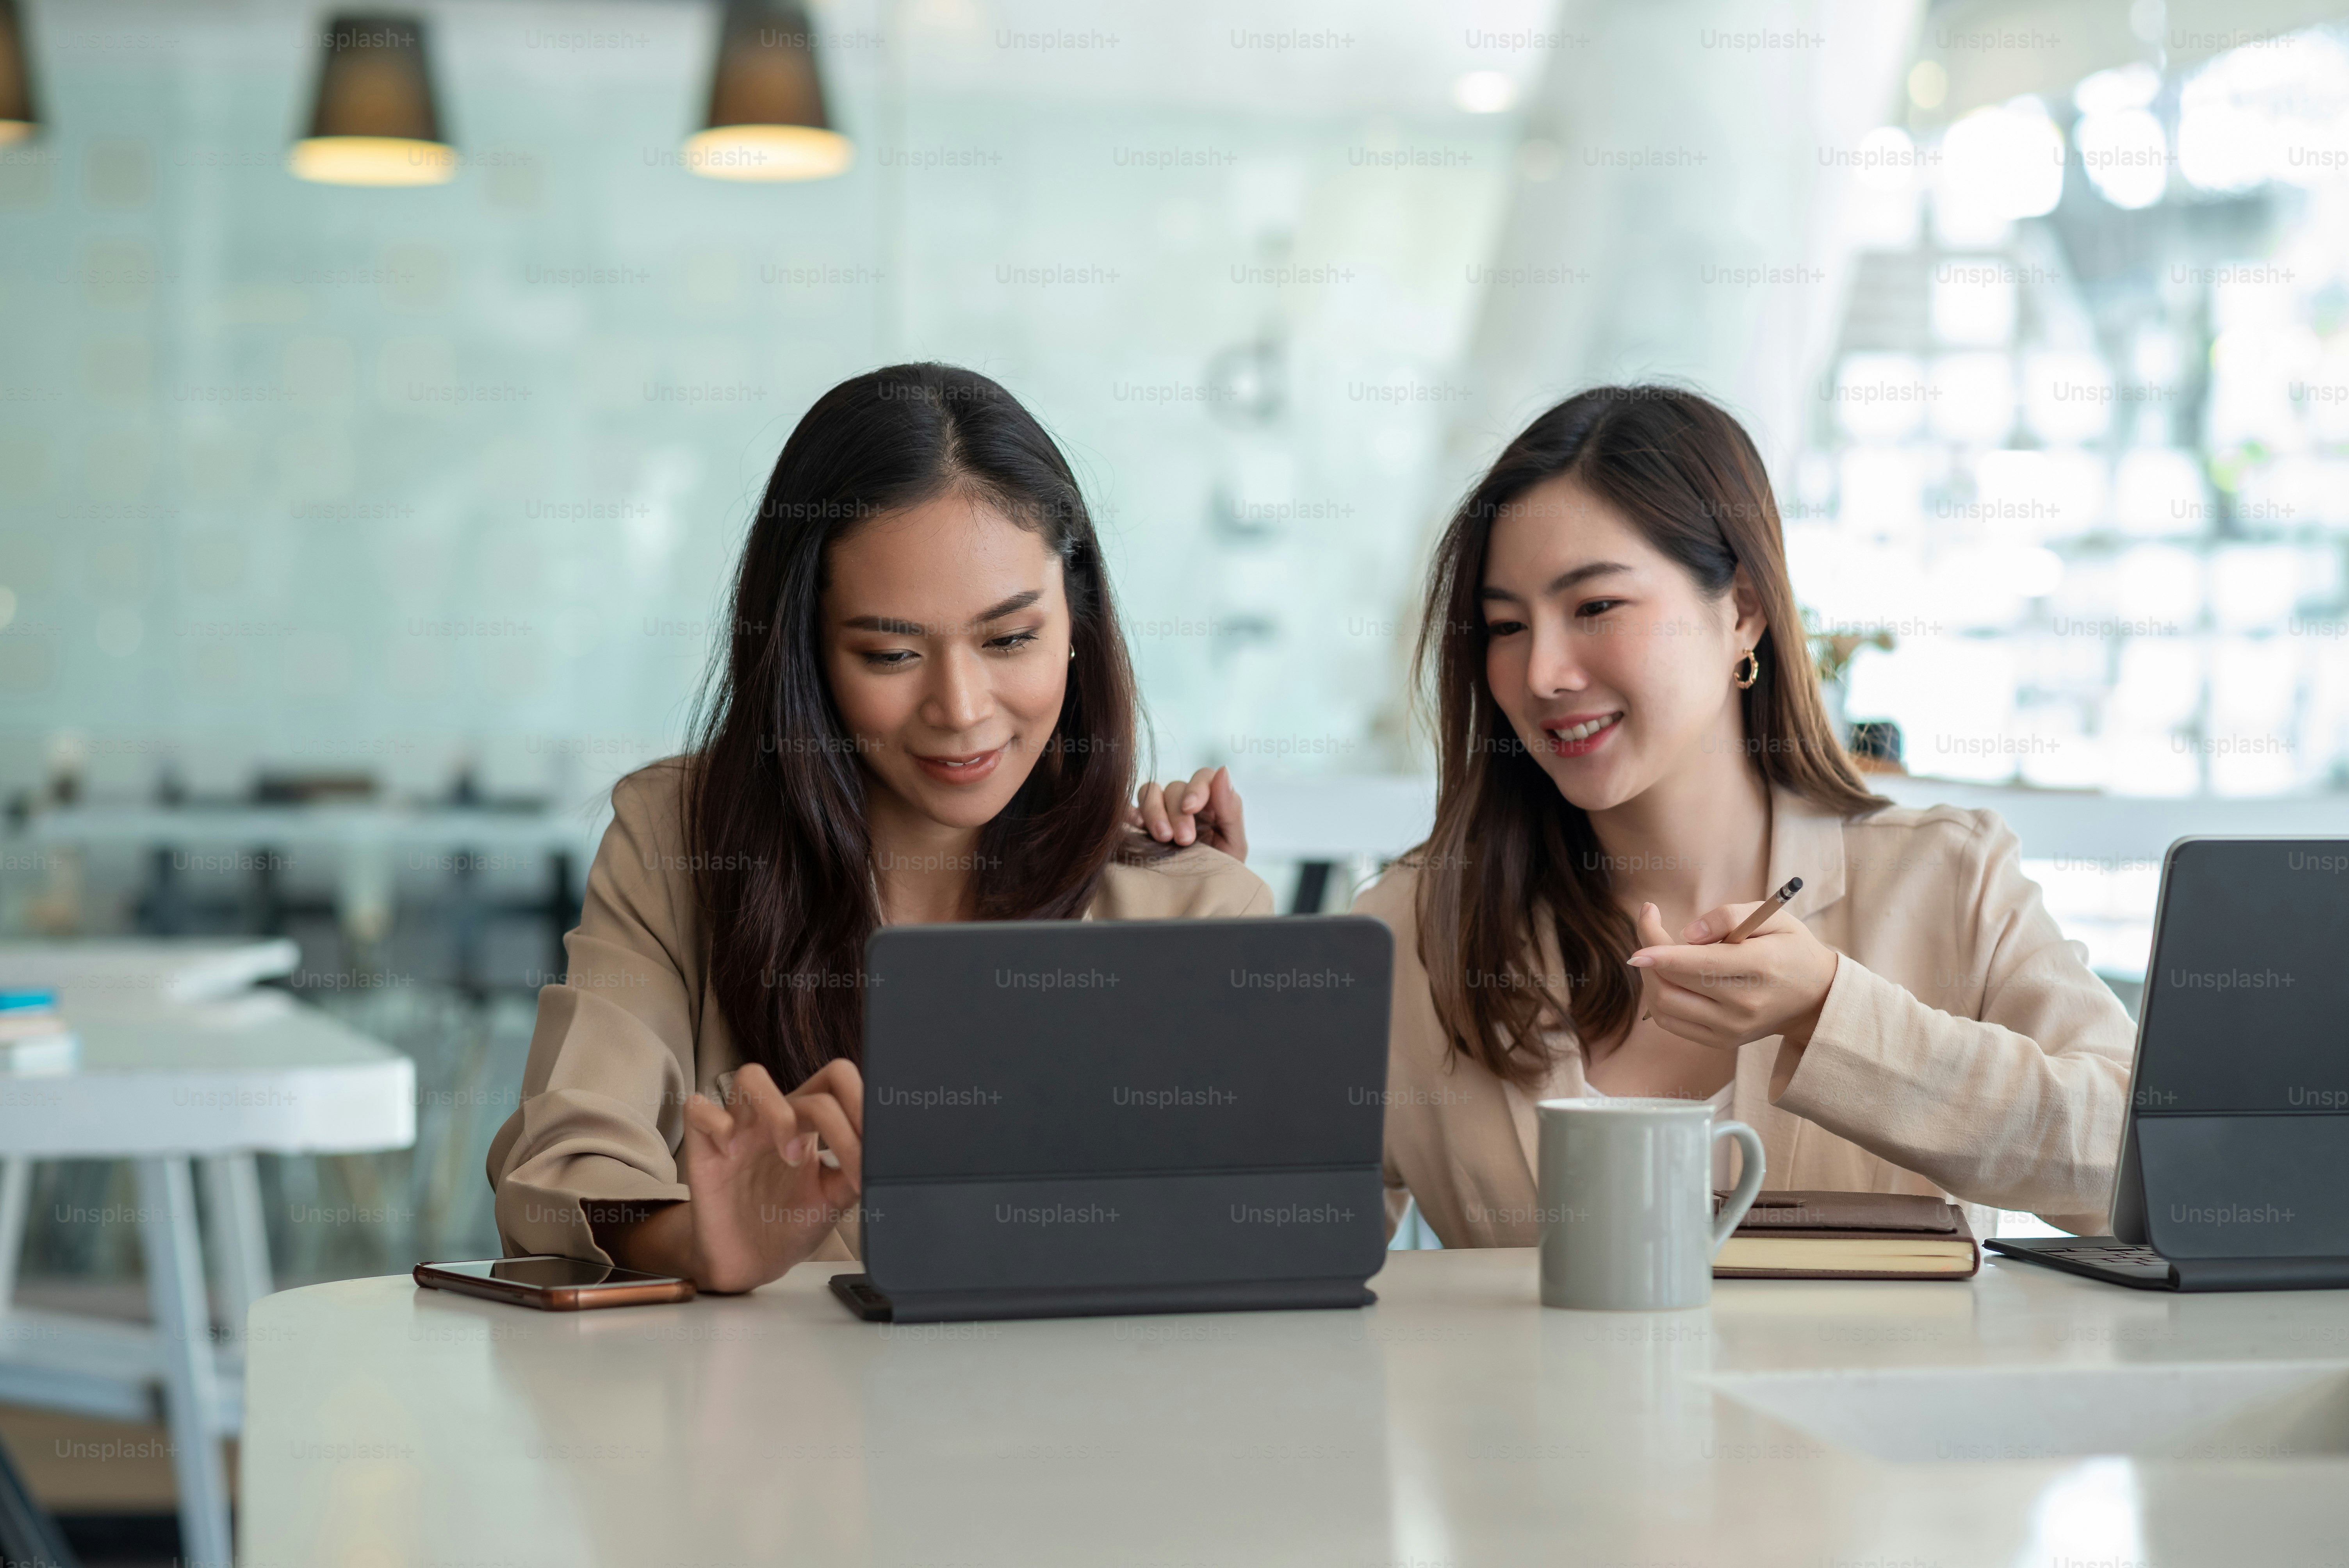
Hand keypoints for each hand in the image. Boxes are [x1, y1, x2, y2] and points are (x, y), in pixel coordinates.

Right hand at [675, 1059, 863, 1292]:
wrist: (750, 1262)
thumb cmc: (790, 1224)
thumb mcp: (834, 1198)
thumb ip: (858, 1169)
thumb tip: (888, 1150)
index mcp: (811, 1125)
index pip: (838, 1084)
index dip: (859, 1103)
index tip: (870, 1148)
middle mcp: (776, 1119)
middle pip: (807, 1081)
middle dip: (831, 1119)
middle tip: (834, 1161)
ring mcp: (739, 1129)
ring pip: (751, 1077)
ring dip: (777, 1108)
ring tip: (788, 1152)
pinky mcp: (703, 1148)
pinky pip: (698, 1108)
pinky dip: (715, 1121)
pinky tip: (731, 1151)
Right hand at [1125, 765, 1246, 860]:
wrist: (1201, 900)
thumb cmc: (1221, 872)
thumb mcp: (1233, 845)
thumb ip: (1231, 809)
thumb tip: (1223, 771)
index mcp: (1211, 803)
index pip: (1203, 777)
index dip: (1196, 787)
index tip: (1191, 808)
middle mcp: (1185, 803)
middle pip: (1176, 788)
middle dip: (1177, 812)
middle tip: (1183, 840)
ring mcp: (1161, 812)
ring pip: (1151, 791)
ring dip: (1154, 811)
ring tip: (1161, 837)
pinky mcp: (1141, 825)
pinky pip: (1130, 807)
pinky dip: (1130, 811)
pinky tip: (1135, 825)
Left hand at [1627, 900, 1838, 1062]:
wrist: (1816, 998)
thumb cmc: (1791, 949)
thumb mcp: (1772, 917)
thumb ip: (1730, 917)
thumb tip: (1688, 934)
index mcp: (1760, 968)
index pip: (1698, 963)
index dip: (1660, 948)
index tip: (1642, 920)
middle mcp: (1744, 1005)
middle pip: (1673, 983)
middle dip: (1650, 952)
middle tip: (1651, 926)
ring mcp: (1731, 1028)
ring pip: (1666, 1005)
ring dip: (1651, 976)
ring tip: (1658, 953)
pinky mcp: (1722, 1042)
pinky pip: (1672, 1022)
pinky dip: (1659, 998)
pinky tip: (1667, 978)